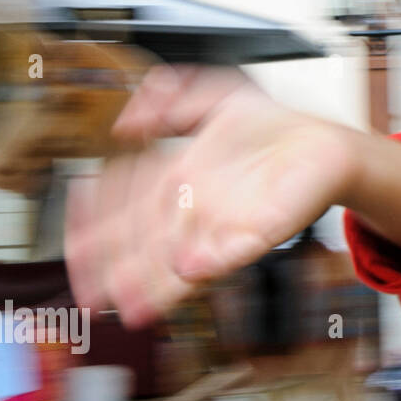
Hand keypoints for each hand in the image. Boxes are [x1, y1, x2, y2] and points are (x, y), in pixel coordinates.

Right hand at [64, 65, 355, 329]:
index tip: (73, 243)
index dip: (95, 226)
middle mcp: (197, 206)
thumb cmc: (271, 128)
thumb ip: (171, 100)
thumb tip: (125, 122)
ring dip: (155, 282)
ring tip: (130, 304)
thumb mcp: (215, 97)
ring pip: (180, 257)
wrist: (326, 143)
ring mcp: (228, 222)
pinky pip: (237, 249)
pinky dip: (214, 258)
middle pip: (145, 242)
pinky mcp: (264, 230)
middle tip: (89, 293)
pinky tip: (191, 269)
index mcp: (178, 177)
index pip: (125, 206)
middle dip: (115, 269)